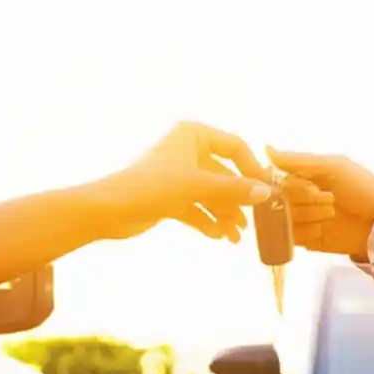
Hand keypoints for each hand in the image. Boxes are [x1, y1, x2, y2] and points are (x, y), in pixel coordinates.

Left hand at [97, 122, 272, 241]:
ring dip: (224, 215)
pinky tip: (217, 236)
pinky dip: (207, 220)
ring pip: (211, 194)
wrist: (108, 210)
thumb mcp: (197, 187)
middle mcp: (187, 151)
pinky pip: (196, 207)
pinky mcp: (169, 196)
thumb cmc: (151, 187)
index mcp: (193, 135)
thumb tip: (266, 193)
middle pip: (224, 175)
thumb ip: (233, 190)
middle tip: (251, 223)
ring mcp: (177, 175)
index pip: (235, 146)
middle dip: (237, 200)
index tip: (266, 190)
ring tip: (234, 238)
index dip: (252, 168)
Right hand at [266, 148, 373, 258]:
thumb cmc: (363, 188)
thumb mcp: (333, 166)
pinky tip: (324, 229)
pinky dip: (307, 232)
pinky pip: (291, 238)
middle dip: (305, 201)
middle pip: (279, 201)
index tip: (311, 187)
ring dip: (308, 216)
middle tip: (330, 200)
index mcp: (304, 176)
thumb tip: (266, 149)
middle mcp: (299, 197)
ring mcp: (303, 219)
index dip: (290, 185)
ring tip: (332, 215)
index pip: (278, 179)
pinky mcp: (307, 239)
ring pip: (284, 219)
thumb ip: (298, 161)